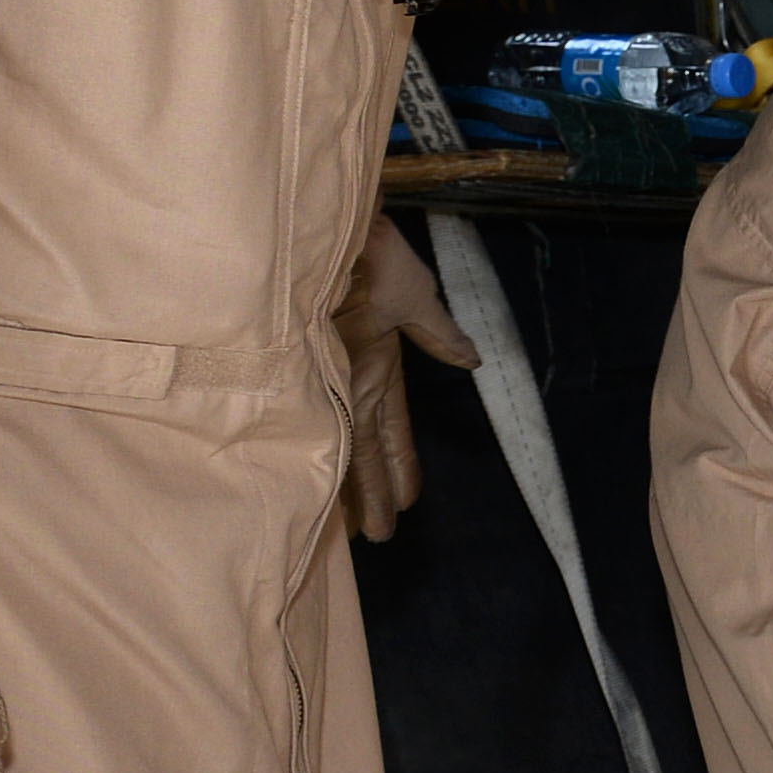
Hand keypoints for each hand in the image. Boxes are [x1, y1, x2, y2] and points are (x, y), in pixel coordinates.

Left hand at [334, 221, 477, 544]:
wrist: (323, 234)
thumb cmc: (372, 258)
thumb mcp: (413, 296)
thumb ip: (439, 331)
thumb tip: (472, 362)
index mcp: (380, 364)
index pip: (392, 428)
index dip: (401, 465)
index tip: (408, 501)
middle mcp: (350, 381)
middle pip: (366, 450)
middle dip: (374, 494)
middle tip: (380, 538)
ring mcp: (324, 382)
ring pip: (339, 450)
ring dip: (349, 492)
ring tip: (355, 533)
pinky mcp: (300, 381)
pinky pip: (311, 434)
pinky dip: (316, 464)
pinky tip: (312, 497)